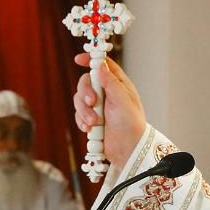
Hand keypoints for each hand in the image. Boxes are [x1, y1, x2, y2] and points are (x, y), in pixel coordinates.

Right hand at [73, 54, 146, 169]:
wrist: (127, 149)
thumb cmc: (131, 124)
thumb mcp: (123, 100)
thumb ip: (110, 82)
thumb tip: (100, 65)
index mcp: (118, 84)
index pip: (103, 65)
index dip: (91, 60)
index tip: (78, 59)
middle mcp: (106, 93)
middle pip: (86, 82)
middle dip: (85, 92)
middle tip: (92, 102)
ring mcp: (97, 106)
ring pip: (79, 99)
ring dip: (83, 110)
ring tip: (93, 122)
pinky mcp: (91, 119)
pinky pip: (78, 114)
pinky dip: (81, 120)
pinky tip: (89, 128)